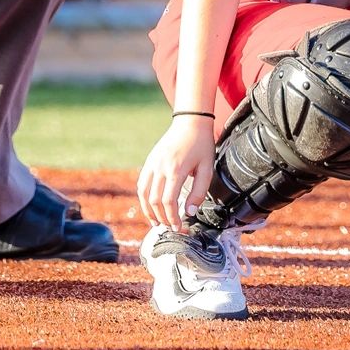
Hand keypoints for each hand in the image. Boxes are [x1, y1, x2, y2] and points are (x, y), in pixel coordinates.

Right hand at [136, 114, 217, 229]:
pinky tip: (150, 206)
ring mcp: (152, 164)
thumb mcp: (207, 169)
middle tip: (171, 227)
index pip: (169, 202)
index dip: (172, 218)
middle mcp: (160, 168)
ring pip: (144, 194)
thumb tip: (189, 212)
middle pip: (155, 201)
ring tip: (157, 222)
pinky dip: (144, 198)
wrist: (190, 122)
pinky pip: (142, 184)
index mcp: (176, 171)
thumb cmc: (201, 145)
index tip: (179, 227)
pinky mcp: (149, 162)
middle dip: (162, 218)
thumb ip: (198, 192)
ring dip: (149, 211)